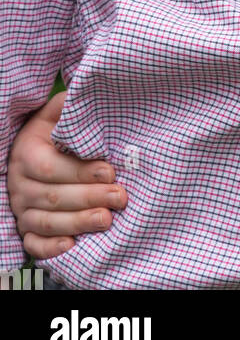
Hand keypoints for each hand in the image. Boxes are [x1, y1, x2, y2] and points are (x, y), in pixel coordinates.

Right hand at [7, 91, 127, 259]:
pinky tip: (72, 245)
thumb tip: (91, 91)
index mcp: (26, 154)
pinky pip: (33, 244)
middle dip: (89, 197)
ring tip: (107, 219)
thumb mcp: (56, 112)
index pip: (50, 168)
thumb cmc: (52, 130)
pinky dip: (51, 248)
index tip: (111, 171)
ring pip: (46, 222)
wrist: (32, 151)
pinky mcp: (26, 229)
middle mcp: (19, 185)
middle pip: (52, 197)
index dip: (81, 171)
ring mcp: (22, 209)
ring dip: (78, 222)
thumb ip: (70, 105)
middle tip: (120, 197)